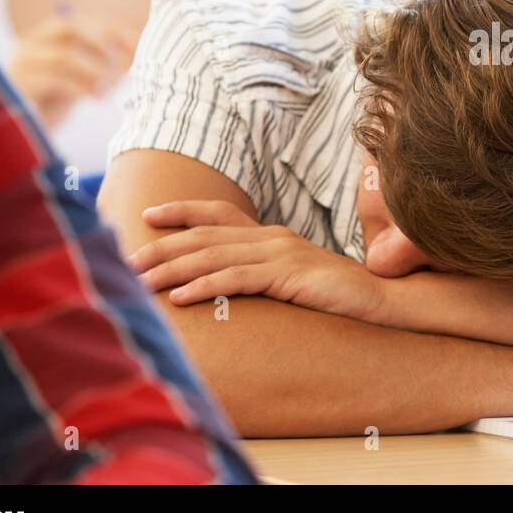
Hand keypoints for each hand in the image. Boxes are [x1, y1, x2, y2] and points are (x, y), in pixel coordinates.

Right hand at [8, 16, 133, 126]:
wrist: (22, 131)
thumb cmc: (55, 103)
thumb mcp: (82, 80)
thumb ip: (102, 66)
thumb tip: (134, 59)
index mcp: (47, 36)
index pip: (81, 21)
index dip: (112, 30)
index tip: (138, 44)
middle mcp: (31, 43)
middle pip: (70, 29)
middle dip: (102, 48)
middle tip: (121, 69)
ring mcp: (22, 62)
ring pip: (63, 56)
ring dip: (93, 73)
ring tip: (107, 90)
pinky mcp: (20, 84)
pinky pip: (54, 80)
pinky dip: (81, 89)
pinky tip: (95, 99)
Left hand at [128, 200, 388, 322]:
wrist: (385, 299)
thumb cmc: (340, 296)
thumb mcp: (295, 280)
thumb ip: (266, 275)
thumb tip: (233, 284)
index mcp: (273, 236)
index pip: (220, 215)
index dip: (184, 212)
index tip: (149, 215)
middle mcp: (273, 238)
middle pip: (207, 235)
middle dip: (164, 246)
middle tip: (127, 258)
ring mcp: (281, 254)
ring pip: (215, 256)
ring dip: (173, 269)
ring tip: (142, 280)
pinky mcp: (289, 276)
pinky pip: (237, 279)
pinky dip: (205, 286)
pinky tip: (181, 298)